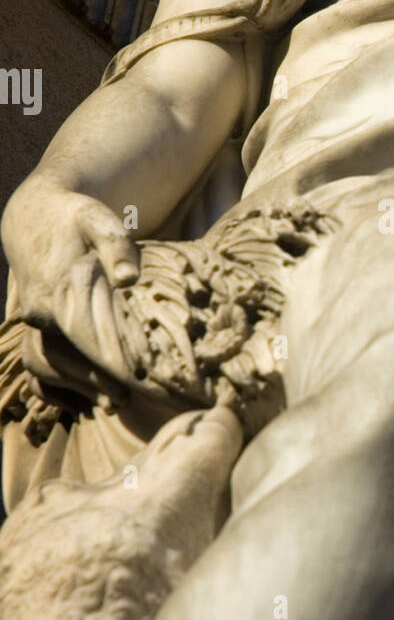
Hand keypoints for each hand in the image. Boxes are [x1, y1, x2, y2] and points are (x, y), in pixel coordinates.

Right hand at [1, 177, 139, 399]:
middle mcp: (38, 310)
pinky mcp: (31, 326)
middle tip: (128, 399)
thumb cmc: (75, 217)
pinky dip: (52, 389)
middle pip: (62, 358)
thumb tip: (129, 278)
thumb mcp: (98, 219)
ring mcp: (31, 320)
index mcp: (57, 289)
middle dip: (95, 382)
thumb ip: (117, 246)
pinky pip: (33, 366)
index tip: (136, 380)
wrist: (34, 215)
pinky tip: (80, 404)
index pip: (84, 337)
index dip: (109, 363)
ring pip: (44, 367)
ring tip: (112, 404)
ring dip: (75, 388)